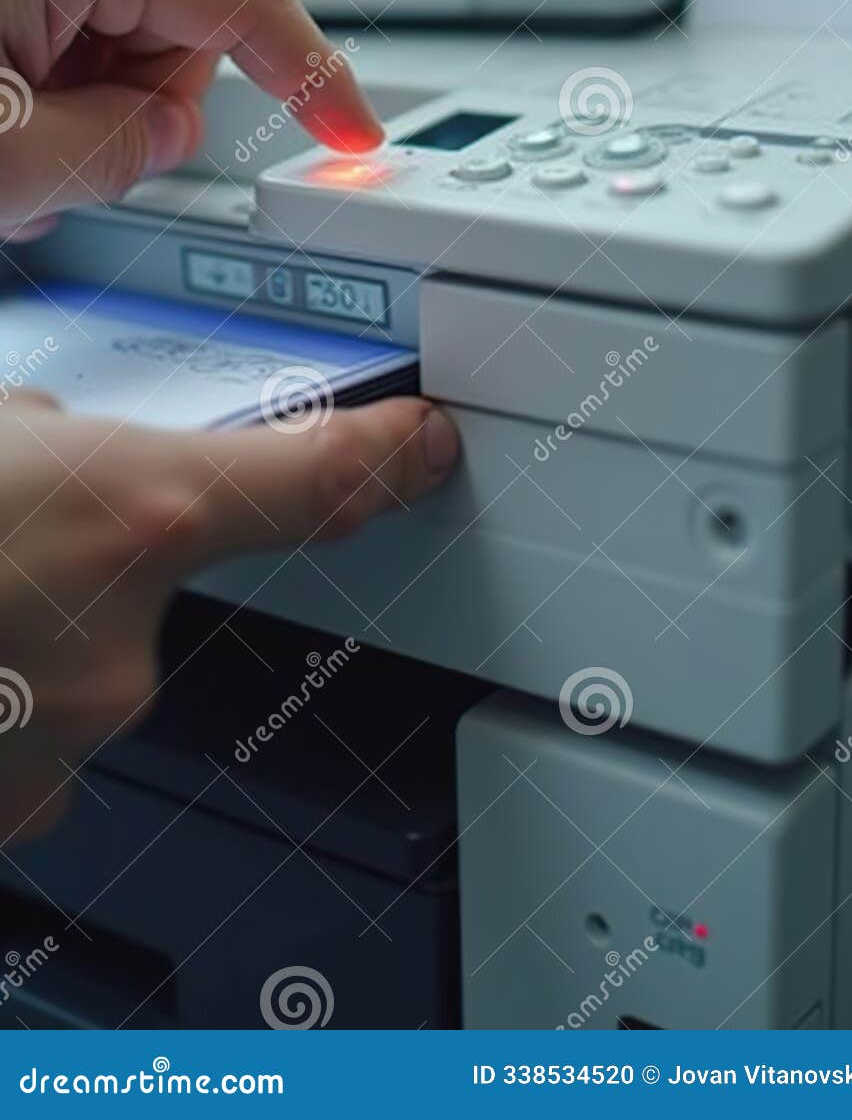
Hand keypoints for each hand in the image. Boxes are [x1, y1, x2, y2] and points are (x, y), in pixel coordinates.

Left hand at [0, 0, 382, 238]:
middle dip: (138, 93)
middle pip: (178, 8)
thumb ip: (120, 156)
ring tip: (1, 114)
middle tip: (51, 146)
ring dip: (79, 74)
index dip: (312, 77)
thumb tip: (165, 134)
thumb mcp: (3, 164)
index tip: (351, 129)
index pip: (248, 0)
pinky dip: (39, 39)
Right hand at [0, 390, 458, 842]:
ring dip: (38, 645)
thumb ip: (50, 437)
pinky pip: (35, 751)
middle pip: (170, 593)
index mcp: (138, 523)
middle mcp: (129, 645)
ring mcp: (73, 742)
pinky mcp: (17, 812)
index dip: (382, 461)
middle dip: (95, 571)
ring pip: (93, 682)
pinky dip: (4, 710)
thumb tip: (54, 442)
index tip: (414, 450)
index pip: (318, 483)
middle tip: (14, 542)